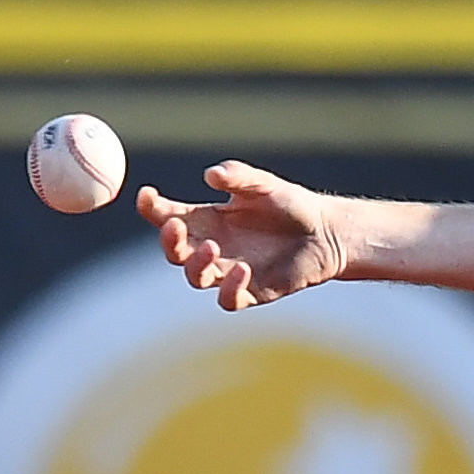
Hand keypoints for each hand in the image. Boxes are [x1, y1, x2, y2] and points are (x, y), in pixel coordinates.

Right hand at [139, 162, 347, 310]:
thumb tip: (210, 174)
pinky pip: (228, 299)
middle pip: (174, 252)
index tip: (147, 196)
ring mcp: (230, 271)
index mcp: (208, 219)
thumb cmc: (291, 204)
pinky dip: (229, 288)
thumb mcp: (263, 184)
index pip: (168, 216)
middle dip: (168, 241)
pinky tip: (243, 269)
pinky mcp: (252, 291)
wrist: (326, 232)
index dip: (152, 209)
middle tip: (176, 227)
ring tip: (213, 248)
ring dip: (196, 265)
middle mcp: (213, 247)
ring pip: (196, 278)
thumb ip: (237, 176)